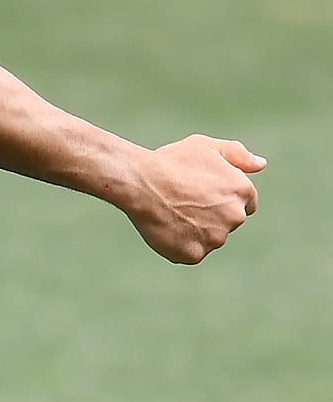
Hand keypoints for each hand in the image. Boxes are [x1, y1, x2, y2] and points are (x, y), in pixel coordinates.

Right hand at [124, 136, 263, 262]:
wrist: (140, 183)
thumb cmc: (171, 162)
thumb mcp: (206, 147)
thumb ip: (238, 155)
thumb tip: (261, 165)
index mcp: (243, 191)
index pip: (246, 205)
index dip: (223, 198)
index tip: (203, 194)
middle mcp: (235, 216)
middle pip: (228, 222)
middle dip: (212, 215)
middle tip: (184, 202)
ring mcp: (215, 238)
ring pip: (210, 239)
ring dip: (196, 231)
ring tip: (173, 213)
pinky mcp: (194, 255)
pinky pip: (192, 253)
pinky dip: (181, 245)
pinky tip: (167, 227)